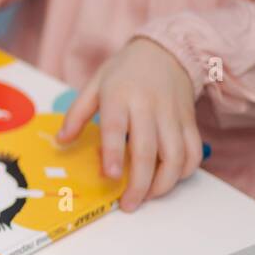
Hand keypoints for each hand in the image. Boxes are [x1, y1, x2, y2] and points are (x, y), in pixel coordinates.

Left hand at [58, 38, 201, 211]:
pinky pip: (193, 150)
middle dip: (140, 183)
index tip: (111, 177)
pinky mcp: (189, 120)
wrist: (166, 51)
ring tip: (149, 197)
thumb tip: (61, 142)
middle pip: (148, 150)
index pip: (116, 128)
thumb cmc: (124, 72)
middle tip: (129, 204)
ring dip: (165, 182)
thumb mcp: (94, 85)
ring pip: (175, 155)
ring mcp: (172, 115)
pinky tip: (171, 179)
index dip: (114, 154)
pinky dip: (185, 170)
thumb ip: (77, 114)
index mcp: (119, 97)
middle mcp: (148, 107)